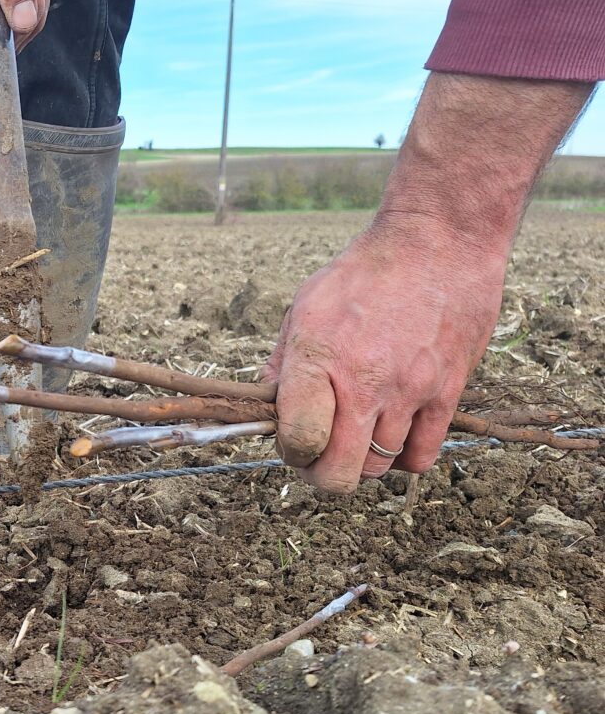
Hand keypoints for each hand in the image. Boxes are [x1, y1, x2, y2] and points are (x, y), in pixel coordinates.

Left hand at [265, 71, 592, 493]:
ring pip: (379, 468)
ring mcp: (409, 390)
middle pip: (339, 474)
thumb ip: (281, 366)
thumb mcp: (305, 307)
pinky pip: (421, 458)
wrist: (439, 240)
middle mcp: (363, 381)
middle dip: (322, 473)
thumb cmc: (364, 273)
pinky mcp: (448, 392)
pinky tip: (393, 433)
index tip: (294, 441)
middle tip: (321, 453)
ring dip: (362, 461)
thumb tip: (264, 412)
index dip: (291, 453)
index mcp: (317, 358)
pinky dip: (403, 457)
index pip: (298, 441)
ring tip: (358, 433)